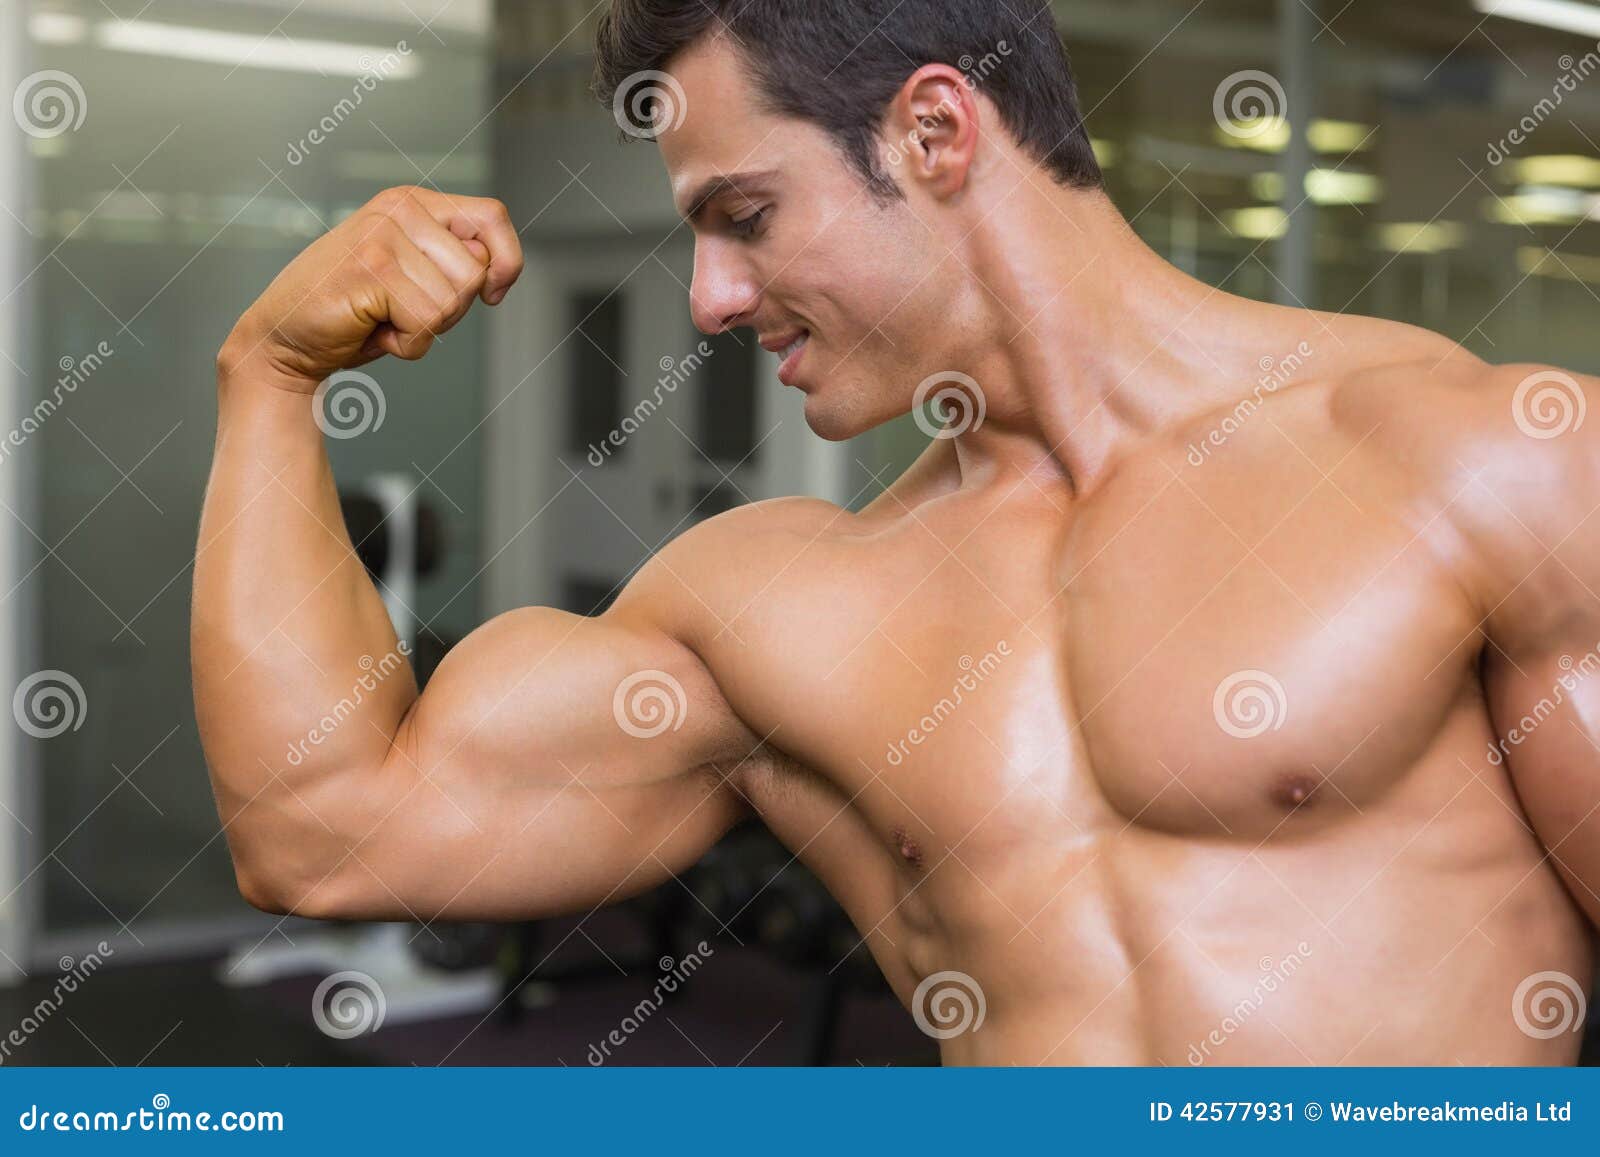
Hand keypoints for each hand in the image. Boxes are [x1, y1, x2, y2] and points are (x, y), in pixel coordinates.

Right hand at [218, 185, 523, 392]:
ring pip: (453, 301)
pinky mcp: (372, 269)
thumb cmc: (353, 312)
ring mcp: (383, 236)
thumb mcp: (413, 275)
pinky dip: (407, 344)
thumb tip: (491, 267)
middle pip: (476, 271)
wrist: (285, 339)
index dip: (507, 261)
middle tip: (404, 311)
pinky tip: (373, 330)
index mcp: (412, 203)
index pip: (493, 217)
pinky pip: (426, 323)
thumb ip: (452, 261)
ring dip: (425, 329)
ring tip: (383, 318)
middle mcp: (399, 209)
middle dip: (452, 309)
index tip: (492, 293)